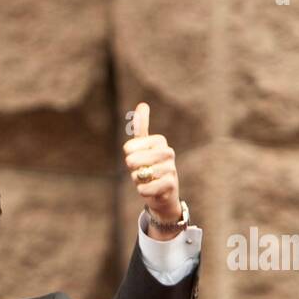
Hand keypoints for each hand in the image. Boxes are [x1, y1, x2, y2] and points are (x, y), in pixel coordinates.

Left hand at [123, 102, 182, 237]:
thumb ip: (141, 128)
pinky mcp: (170, 185)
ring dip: (138, 181)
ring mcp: (170, 168)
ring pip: (138, 175)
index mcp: (159, 141)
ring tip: (148, 180)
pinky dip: (143, 191)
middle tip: (142, 171)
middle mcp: (168, 152)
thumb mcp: (144, 147)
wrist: (163, 194)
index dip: (129, 157)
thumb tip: (142, 104)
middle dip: (132, 170)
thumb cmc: (150, 167)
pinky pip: (145, 188)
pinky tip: (150, 190)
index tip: (139, 159)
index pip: (128, 148)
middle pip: (131, 161)